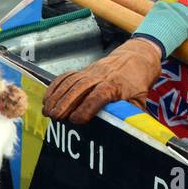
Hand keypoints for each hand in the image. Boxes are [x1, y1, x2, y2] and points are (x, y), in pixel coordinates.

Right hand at [43, 38, 162, 124]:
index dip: (86, 108)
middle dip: (65, 104)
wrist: (135, 58)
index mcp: (115, 86)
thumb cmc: (136, 82)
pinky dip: (55, 86)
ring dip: (57, 96)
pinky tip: (47, 98)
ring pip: (70, 82)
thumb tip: (126, 131)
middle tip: (54, 117)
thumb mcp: (140, 100)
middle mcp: (100, 77)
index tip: (75, 120)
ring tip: (47, 111)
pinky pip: (66, 76)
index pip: (98, 96)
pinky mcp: (83, 70)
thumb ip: (131, 114)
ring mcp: (90, 72)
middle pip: (79, 88)